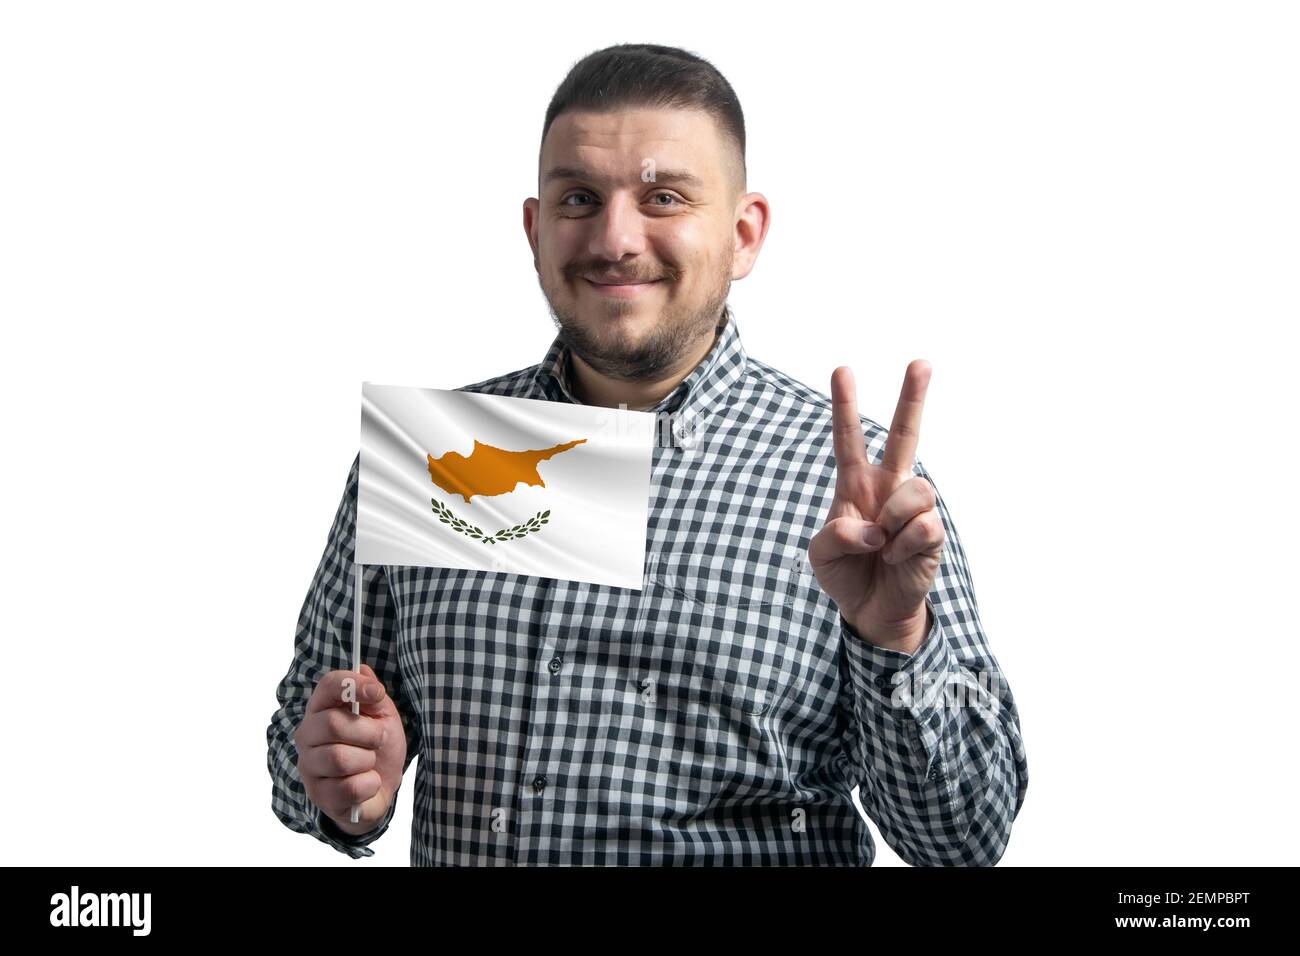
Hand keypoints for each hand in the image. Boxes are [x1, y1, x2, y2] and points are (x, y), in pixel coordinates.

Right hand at [293, 663, 406, 835]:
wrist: (381, 788)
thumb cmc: (377, 748)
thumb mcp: (383, 716)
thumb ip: (373, 694)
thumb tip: (362, 670)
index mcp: (322, 709)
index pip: (328, 685)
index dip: (353, 684)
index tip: (377, 692)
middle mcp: (307, 735)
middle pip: (333, 724)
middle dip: (369, 732)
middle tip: (378, 739)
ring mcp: (309, 766)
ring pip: (339, 758)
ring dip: (368, 760)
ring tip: (369, 762)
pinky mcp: (318, 795)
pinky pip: (349, 787)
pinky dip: (369, 784)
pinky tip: (367, 782)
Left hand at [808, 360, 943, 653]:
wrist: (871, 612)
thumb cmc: (846, 573)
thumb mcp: (821, 554)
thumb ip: (836, 533)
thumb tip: (874, 527)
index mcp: (856, 485)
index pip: (848, 439)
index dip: (844, 406)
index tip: (842, 370)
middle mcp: (888, 488)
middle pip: (903, 435)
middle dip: (913, 398)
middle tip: (921, 362)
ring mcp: (912, 509)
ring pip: (916, 488)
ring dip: (894, 520)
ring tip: (884, 546)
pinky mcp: (932, 534)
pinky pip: (923, 526)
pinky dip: (903, 548)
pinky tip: (897, 560)